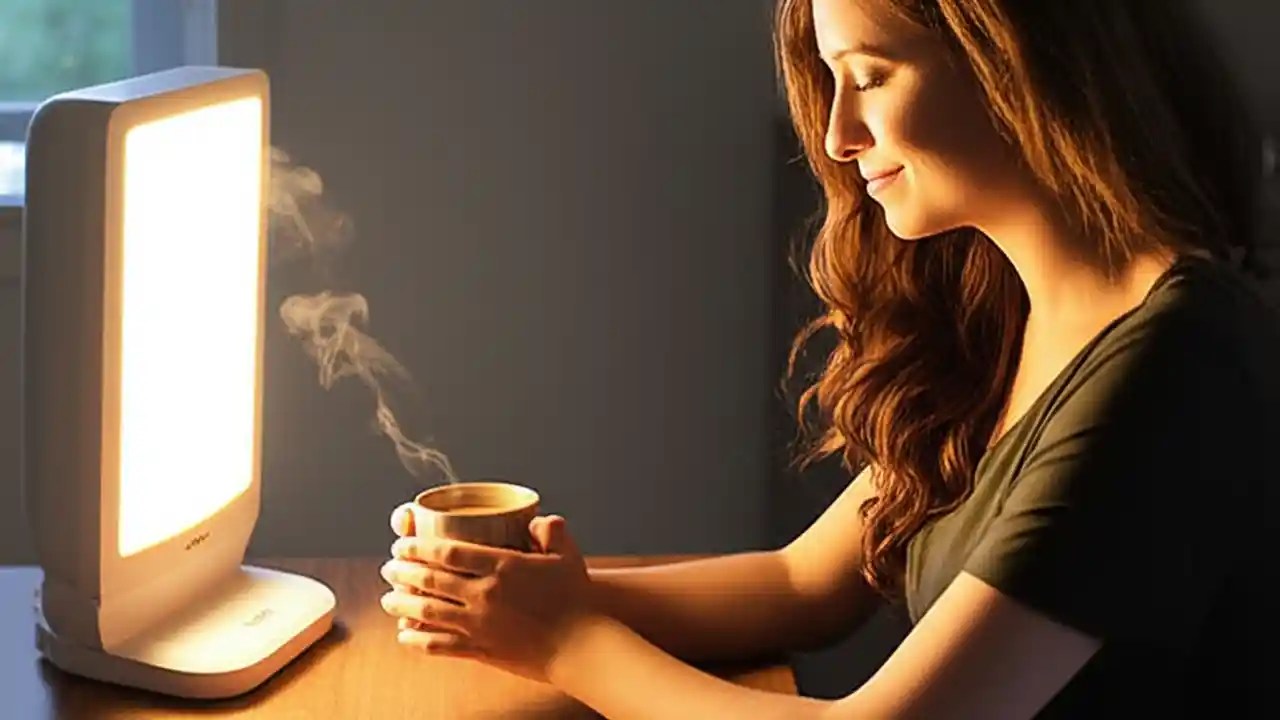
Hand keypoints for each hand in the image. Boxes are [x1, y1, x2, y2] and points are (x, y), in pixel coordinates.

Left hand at [379, 507, 597, 683]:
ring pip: (428, 612)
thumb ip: (551, 530)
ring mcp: (480, 624)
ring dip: (402, 604)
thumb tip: (536, 520)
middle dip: (402, 572)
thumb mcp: (567, 556)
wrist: (582, 647)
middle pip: (430, 580)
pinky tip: (405, 635)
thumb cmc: (577, 599)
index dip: (418, 546)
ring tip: (387, 599)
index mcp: (503, 567)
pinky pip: (440, 645)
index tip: (402, 543)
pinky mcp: (481, 650)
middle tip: (389, 567)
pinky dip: (417, 639)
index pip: (448, 551)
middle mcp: (485, 595)